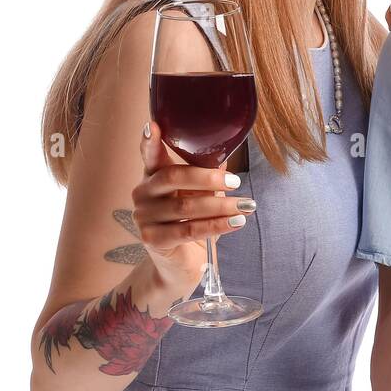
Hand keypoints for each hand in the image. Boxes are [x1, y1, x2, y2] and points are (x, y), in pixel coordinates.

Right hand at [130, 122, 253, 286]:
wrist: (180, 264)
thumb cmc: (191, 222)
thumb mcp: (199, 195)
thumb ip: (206, 175)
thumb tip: (225, 151)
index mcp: (153, 175)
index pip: (149, 154)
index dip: (150, 140)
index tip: (154, 125)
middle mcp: (143, 193)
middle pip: (173, 176)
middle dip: (208, 178)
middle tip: (236, 182)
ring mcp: (143, 217)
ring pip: (186, 206)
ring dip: (222, 206)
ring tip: (247, 205)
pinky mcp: (152, 240)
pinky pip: (189, 229)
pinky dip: (217, 225)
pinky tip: (237, 222)